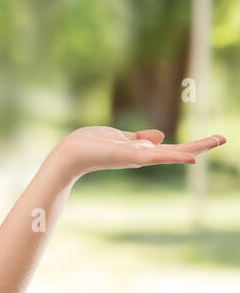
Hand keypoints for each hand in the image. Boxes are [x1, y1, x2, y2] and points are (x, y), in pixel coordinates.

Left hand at [52, 127, 226, 179]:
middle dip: (200, 145)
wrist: (69, 154)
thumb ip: (139, 138)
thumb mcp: (118, 137)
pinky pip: (156, 156)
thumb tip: (160, 136)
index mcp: (140, 151)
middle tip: (223, 138)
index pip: (171, 148)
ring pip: (172, 153)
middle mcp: (143, 156)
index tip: (212, 140)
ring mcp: (138, 157)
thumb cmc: (89, 145)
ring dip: (195, 147)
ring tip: (216, 141)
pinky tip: (192, 157)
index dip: (191, 145)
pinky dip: (174, 156)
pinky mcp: (131, 155)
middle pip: (177, 150)